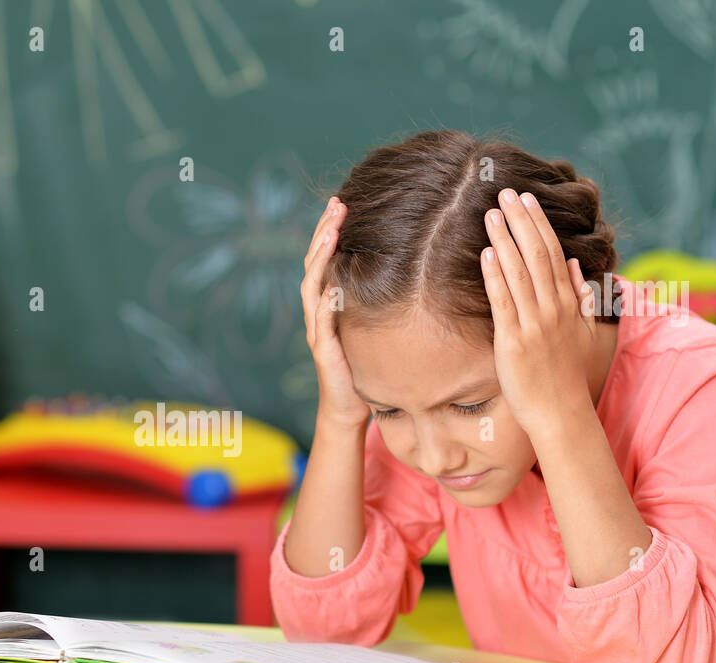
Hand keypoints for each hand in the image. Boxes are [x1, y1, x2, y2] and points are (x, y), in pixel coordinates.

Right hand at [301, 196, 369, 427]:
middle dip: (323, 232)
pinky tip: (330, 284)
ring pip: (312, 286)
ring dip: (321, 257)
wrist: (347, 407)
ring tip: (332, 232)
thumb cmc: (361, 366)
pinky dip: (323, 303)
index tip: (340, 202)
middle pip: (313, 264)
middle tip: (336, 204)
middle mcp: (316, 312)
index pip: (323, 258)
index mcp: (326, 303)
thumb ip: (373, 298)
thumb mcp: (369, 325)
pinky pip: (321, 323)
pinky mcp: (324, 351)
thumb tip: (402, 265)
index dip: (328, 230)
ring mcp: (317, 330)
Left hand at [480, 188, 597, 440]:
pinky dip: (495, 276)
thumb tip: (574, 266)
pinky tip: (485, 254)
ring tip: (491, 213)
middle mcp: (554, 309)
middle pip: (537, 255)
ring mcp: (534, 324)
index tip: (527, 200)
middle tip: (506, 191)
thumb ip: (582, 298)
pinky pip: (504, 303)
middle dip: (521, 221)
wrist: (562, 414)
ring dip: (505, 240)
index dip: (539, 225)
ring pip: (519, 273)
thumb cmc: (569, 377)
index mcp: (570, 304)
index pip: (553, 254)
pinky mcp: (514, 342)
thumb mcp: (585, 333)